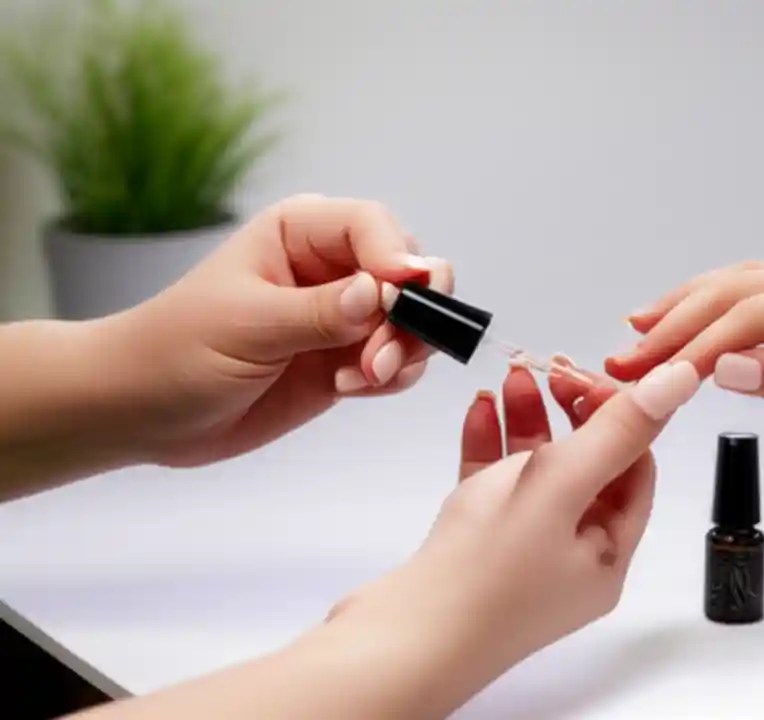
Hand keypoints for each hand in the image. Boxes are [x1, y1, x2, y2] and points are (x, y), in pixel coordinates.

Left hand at [118, 194, 453, 466]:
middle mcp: (331, 267)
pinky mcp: (346, 360)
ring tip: (361, 378)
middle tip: (385, 354)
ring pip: (413, 320)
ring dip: (405, 352)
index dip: (398, 257)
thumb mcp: (246, 325)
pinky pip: (399, 362)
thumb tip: (380, 292)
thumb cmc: (175, 351)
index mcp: (300, 231)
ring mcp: (343, 317)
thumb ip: (319, 311)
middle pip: (408, 271)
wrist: (142, 411)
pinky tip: (349, 388)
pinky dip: (392, 377)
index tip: (403, 296)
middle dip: (412, 313)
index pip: (373, 226)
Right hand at [321, 361, 699, 716]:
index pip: (634, 466)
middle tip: (547, 369)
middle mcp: (572, 556)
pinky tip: (477, 410)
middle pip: (586, 465)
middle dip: (568, 410)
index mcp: (608, 552)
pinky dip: (488, 445)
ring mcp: (523, 554)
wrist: (398, 644)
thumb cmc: (482, 577)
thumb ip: (616, 431)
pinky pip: (494, 485)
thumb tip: (679, 383)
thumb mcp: (560, 489)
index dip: (618, 413)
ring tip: (508, 377)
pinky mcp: (477, 548)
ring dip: (526, 420)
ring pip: (536, 471)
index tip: (588, 374)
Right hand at [606, 259, 763, 425]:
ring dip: (689, 305)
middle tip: (621, 359)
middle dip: (673, 323)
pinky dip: (721, 302)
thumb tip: (726, 369)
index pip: (746, 318)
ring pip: (743, 283)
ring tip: (637, 328)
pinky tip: (700, 313)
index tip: (646, 378)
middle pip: (733, 291)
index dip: (689, 348)